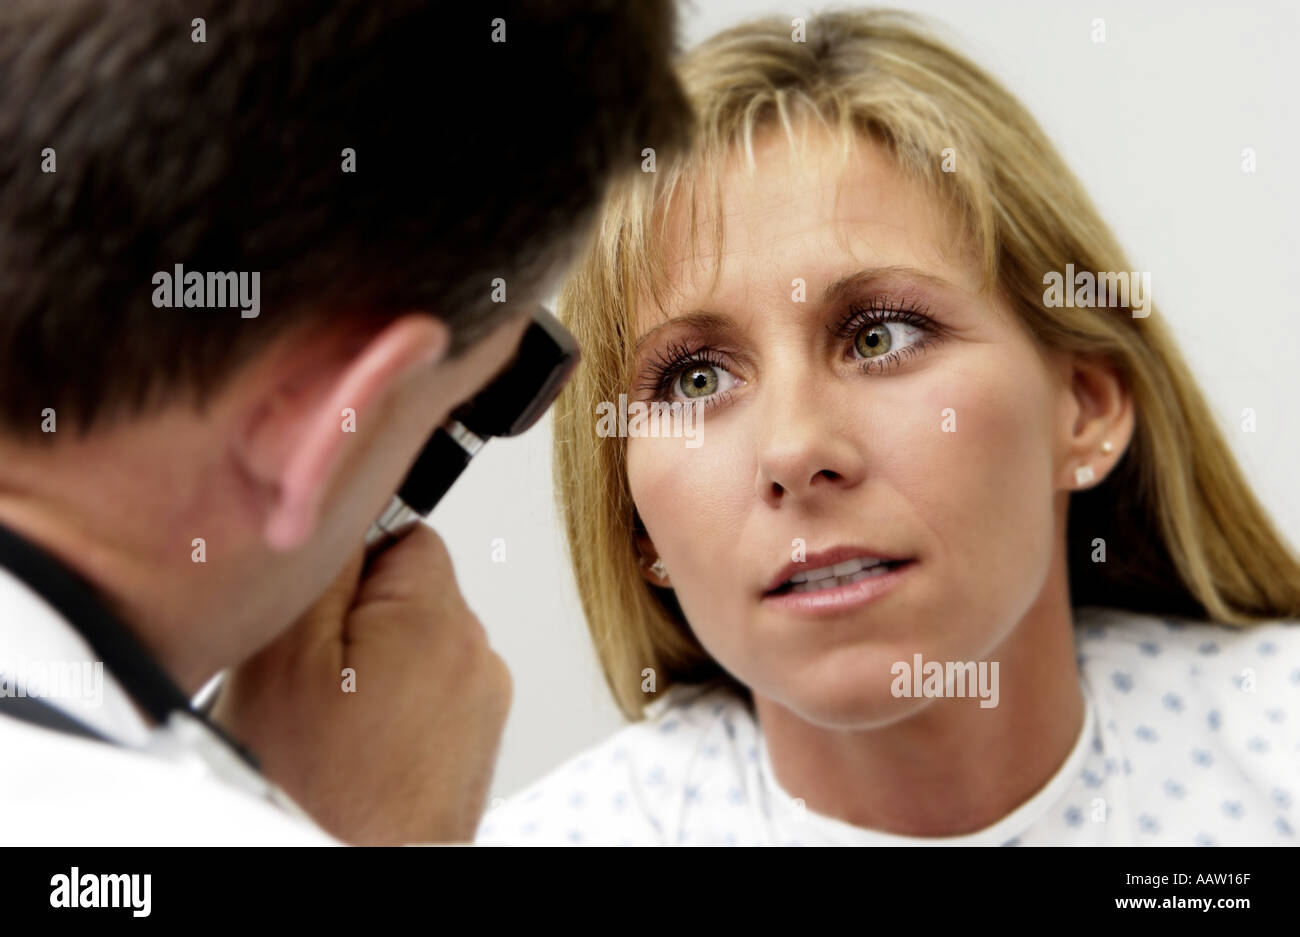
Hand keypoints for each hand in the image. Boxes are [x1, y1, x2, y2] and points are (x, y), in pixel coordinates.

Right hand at [212, 525, 511, 843]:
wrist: (351, 876)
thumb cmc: (317, 793)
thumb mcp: (285, 654)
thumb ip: (325, 564)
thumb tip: (345, 502)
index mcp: (441, 620)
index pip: (406, 533)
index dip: (349, 569)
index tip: (317, 615)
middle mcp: (478, 657)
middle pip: (411, 593)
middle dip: (358, 622)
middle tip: (312, 680)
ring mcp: (483, 706)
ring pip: (415, 649)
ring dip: (373, 671)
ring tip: (332, 728)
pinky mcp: (475, 747)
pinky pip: (430, 698)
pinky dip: (394, 714)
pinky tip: (357, 753)